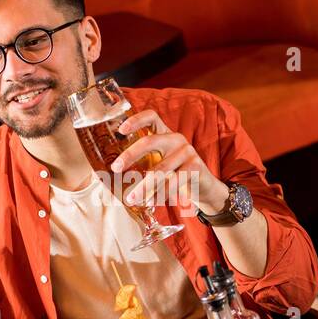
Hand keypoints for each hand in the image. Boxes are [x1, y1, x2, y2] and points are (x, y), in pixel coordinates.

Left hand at [109, 109, 227, 214]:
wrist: (204, 187)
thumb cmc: (175, 174)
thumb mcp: (161, 163)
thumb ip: (144, 163)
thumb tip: (113, 176)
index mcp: (165, 134)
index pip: (151, 117)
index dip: (135, 120)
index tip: (120, 130)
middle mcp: (176, 139)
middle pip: (150, 141)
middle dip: (130, 154)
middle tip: (116, 168)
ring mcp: (187, 152)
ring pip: (160, 169)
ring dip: (143, 186)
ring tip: (131, 198)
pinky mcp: (196, 167)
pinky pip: (174, 182)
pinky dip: (160, 194)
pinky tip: (151, 201)